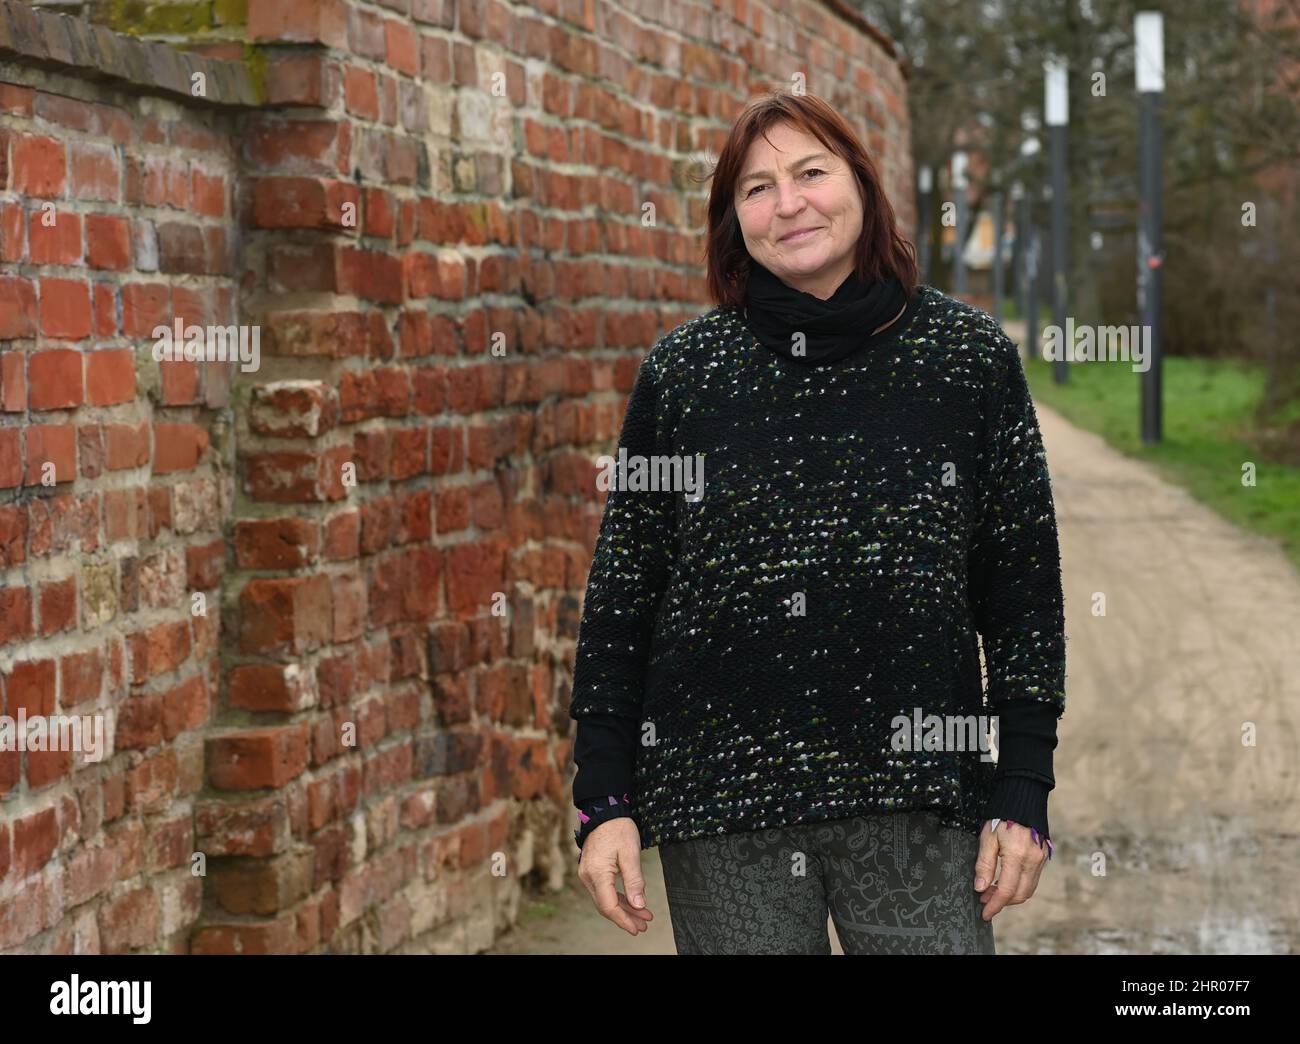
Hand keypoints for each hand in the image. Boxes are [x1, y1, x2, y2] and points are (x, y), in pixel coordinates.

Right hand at [577, 817, 653, 935]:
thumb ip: (634, 881)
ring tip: (642, 917)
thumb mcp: (631, 854)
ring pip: (605, 899)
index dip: (624, 920)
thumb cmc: (618, 828)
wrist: (604, 811)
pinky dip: (618, 898)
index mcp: (597, 873)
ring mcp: (588, 874)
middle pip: (606, 906)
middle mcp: (588, 876)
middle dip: (626, 917)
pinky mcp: (592, 871)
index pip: (609, 906)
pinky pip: (604, 890)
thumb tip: (639, 905)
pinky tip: (631, 903)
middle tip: (643, 925)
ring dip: (624, 909)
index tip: (637, 928)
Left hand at [973, 819, 1048, 921]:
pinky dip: (1019, 886)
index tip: (984, 913)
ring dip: (1011, 895)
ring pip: (1028, 889)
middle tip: (985, 900)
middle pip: (1019, 894)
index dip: (994, 905)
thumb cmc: (1001, 816)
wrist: (1022, 799)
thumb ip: (984, 864)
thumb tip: (980, 888)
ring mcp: (1040, 860)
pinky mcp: (1042, 857)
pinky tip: (1004, 881)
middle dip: (1002, 902)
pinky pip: (1032, 880)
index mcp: (1017, 856)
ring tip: (992, 891)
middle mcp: (1032, 861)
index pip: (1005, 890)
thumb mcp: (987, 838)